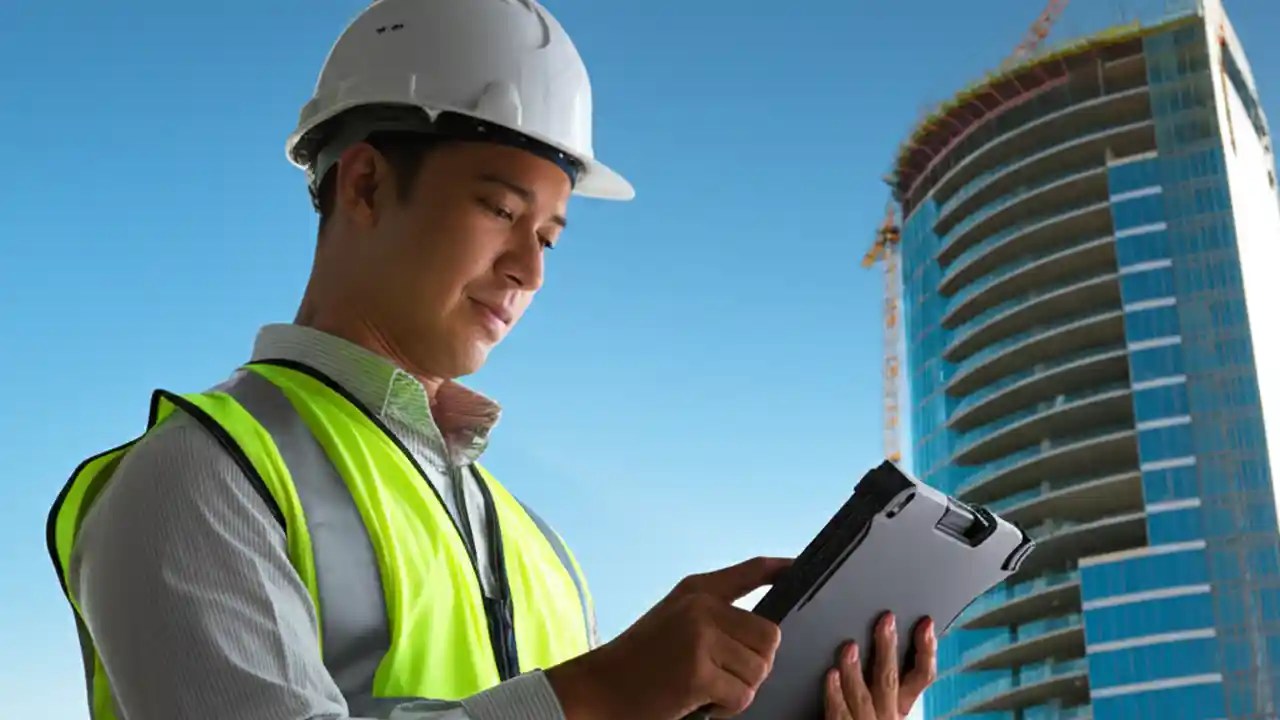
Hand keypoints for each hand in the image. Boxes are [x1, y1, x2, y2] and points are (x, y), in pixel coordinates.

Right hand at [546, 556, 790, 719]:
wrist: (598, 689)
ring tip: (706, 688)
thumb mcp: (673, 617)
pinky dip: (727, 709)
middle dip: (754, 664)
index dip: (782, 569)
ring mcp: (699, 638)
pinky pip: (742, 696)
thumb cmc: (638, 661)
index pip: (751, 571)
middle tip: (722, 675)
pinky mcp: (697, 673)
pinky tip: (701, 703)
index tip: (798, 566)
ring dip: (739, 690)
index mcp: (697, 591)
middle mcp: (700, 607)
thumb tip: (763, 624)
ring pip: (759, 670)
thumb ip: (715, 611)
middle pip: (769, 637)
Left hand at [823, 613, 936, 719]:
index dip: (926, 650)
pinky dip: (835, 695)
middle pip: (891, 680)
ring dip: (856, 671)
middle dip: (888, 648)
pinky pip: (840, 715)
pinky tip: (830, 675)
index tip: (926, 624)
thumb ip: (885, 683)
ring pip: (864, 698)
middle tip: (886, 620)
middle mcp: (889, 716)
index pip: (922, 677)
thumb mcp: (885, 707)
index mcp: (900, 708)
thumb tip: (884, 645)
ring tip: (849, 647)